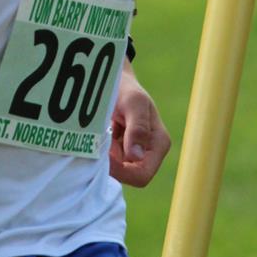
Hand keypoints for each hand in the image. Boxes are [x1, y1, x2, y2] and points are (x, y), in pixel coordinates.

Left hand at [109, 71, 170, 186]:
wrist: (115, 80)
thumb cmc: (126, 88)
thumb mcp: (134, 102)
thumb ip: (138, 128)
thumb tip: (136, 156)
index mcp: (158, 144)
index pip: (141, 176)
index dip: (121, 171)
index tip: (105, 155)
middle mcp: (149, 153)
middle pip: (127, 176)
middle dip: (111, 165)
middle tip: (99, 141)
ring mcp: (135, 153)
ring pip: (116, 170)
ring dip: (104, 158)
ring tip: (100, 134)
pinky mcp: (121, 151)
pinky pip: (109, 162)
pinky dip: (100, 153)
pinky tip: (98, 135)